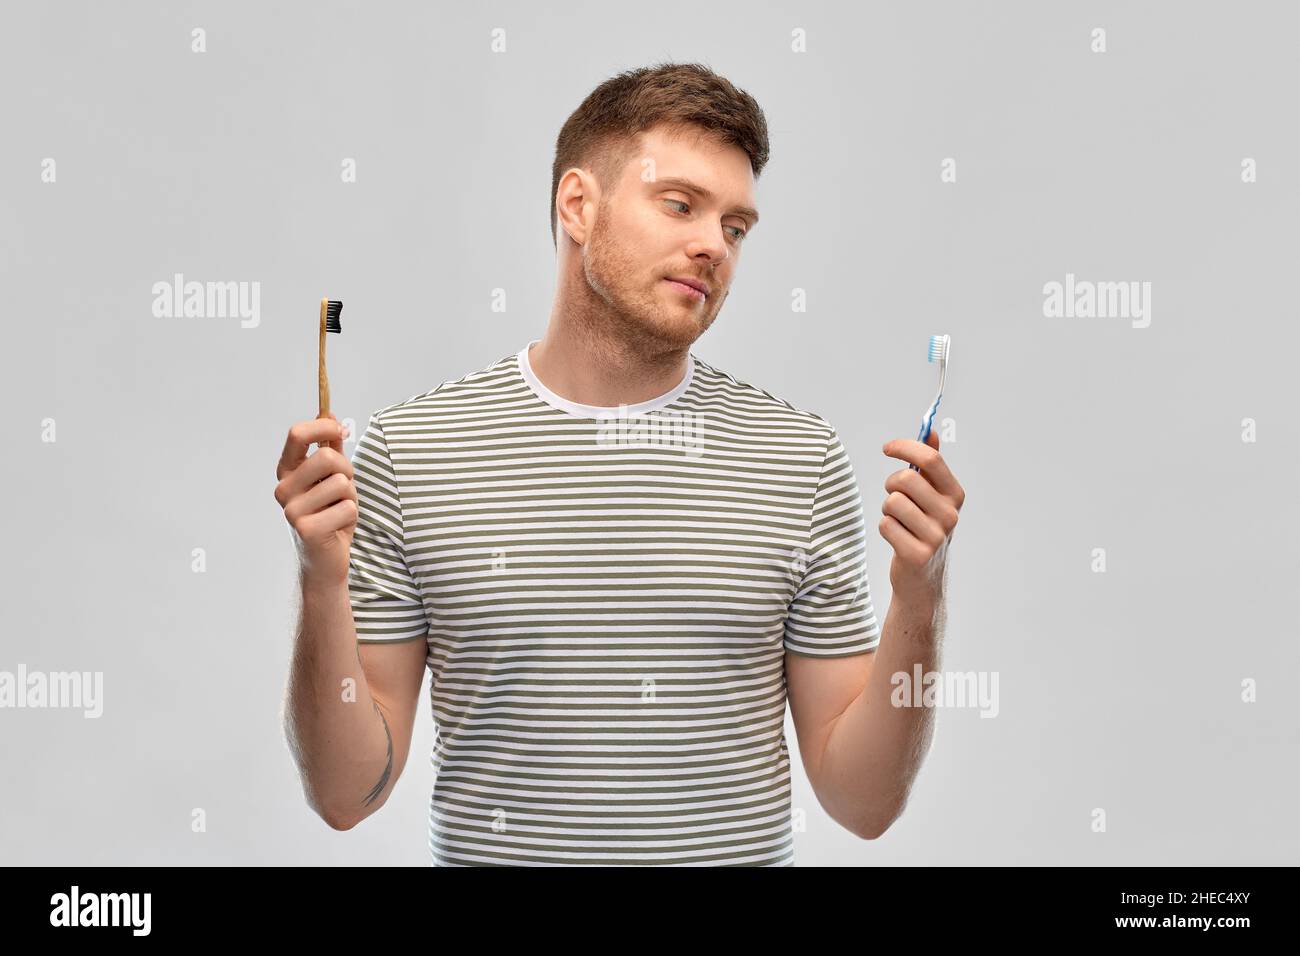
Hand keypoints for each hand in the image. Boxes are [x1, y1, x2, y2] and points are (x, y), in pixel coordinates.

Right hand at [273, 413, 356, 587]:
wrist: (325, 560)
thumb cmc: (330, 515)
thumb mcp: (331, 478)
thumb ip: (329, 447)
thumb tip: (329, 413)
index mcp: (287, 472)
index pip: (297, 434)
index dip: (324, 426)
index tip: (342, 430)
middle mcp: (283, 488)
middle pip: (326, 457)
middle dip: (347, 470)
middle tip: (345, 490)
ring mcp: (291, 510)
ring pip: (341, 483)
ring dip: (351, 497)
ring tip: (340, 511)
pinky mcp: (306, 529)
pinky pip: (348, 507)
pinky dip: (352, 516)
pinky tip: (339, 528)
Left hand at [879, 430, 964, 604]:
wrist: (922, 578)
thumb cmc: (922, 528)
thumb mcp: (931, 497)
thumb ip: (930, 465)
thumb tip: (931, 432)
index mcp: (955, 494)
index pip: (931, 459)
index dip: (905, 447)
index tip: (887, 448)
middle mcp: (950, 514)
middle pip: (906, 479)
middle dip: (890, 484)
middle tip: (893, 495)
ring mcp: (936, 535)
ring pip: (892, 502)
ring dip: (887, 509)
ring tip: (897, 520)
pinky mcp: (918, 554)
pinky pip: (886, 525)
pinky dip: (885, 528)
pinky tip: (896, 538)